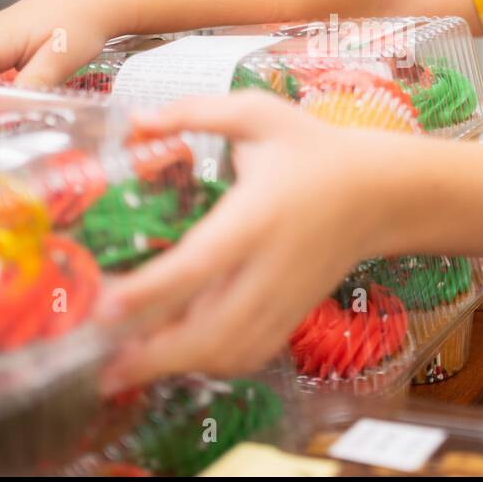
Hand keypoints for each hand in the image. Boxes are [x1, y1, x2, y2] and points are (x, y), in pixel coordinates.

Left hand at [96, 90, 401, 390]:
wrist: (379, 192)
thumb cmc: (314, 150)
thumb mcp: (258, 114)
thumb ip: (195, 112)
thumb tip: (136, 120)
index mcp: (258, 215)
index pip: (200, 262)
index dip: (152, 290)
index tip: (106, 307)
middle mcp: (271, 266)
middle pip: (212, 328)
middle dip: (154, 355)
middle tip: (103, 368)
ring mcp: (285, 296)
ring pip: (229, 349)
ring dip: (177, 366)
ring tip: (125, 369)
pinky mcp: (294, 312)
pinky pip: (251, 353)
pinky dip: (211, 364)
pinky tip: (175, 359)